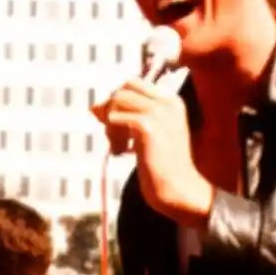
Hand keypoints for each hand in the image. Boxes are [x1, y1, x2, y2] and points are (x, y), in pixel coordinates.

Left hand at [93, 78, 213, 226]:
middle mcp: (167, 102)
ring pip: (117, 101)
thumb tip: (94, 106)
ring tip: (118, 146)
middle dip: (112, 106)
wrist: (181, 191)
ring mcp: (158, 112)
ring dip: (110, 124)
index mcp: (172, 102)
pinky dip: (112, 136)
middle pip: (125, 87)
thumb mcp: (145, 135)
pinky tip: (121, 152)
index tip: (116, 124)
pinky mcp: (147, 126)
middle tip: (113, 133)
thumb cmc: (163, 168)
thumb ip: (126, 116)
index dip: (118, 99)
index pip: (135, 83)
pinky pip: (114, 119)